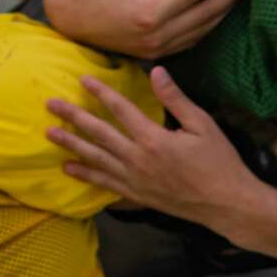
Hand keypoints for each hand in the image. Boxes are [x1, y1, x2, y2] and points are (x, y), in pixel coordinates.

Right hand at [44, 0, 249, 58]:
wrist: (71, 21)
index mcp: (149, 14)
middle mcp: (157, 36)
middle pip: (206, 15)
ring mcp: (158, 49)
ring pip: (202, 31)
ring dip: (224, 11)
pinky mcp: (156, 53)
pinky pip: (190, 40)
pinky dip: (207, 24)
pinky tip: (218, 10)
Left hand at [46, 66, 262, 233]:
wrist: (226, 204)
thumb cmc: (218, 161)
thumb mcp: (202, 124)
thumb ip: (176, 98)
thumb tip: (156, 71)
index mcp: (154, 139)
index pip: (120, 109)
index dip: (101, 92)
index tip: (82, 79)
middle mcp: (137, 160)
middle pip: (98, 134)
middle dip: (73, 117)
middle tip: (50, 105)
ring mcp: (134, 180)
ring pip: (95, 159)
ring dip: (71, 145)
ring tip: (50, 134)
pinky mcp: (136, 195)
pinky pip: (104, 183)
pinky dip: (86, 175)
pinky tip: (70, 169)